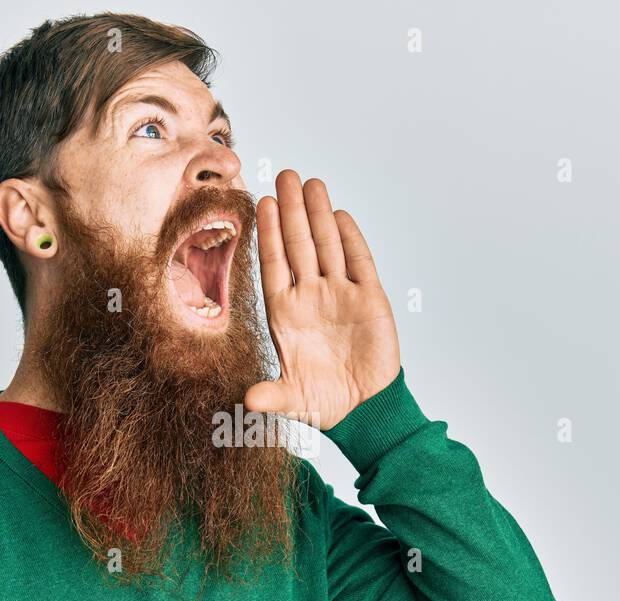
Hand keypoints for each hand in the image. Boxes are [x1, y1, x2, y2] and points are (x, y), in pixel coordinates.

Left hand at [245, 170, 400, 429]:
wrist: (364, 407)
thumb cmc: (323, 402)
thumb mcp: (293, 402)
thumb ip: (272, 396)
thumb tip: (249, 402)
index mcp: (285, 315)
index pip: (274, 265)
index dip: (269, 234)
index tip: (263, 204)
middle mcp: (310, 298)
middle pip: (299, 245)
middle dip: (293, 210)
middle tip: (285, 174)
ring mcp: (340, 295)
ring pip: (328, 246)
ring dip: (319, 215)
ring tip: (311, 182)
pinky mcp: (370, 300)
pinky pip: (360, 263)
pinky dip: (351, 240)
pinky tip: (340, 215)